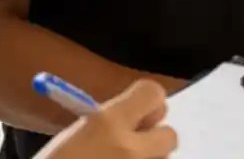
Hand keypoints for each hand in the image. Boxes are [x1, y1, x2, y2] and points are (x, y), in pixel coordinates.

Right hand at [34, 80, 177, 158]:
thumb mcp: (73, 136)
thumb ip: (107, 124)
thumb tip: (134, 119)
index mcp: (108, 123)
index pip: (153, 93)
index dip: (147, 102)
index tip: (137, 111)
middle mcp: (131, 149)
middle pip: (170, 134)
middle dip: (154, 139)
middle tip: (134, 146)